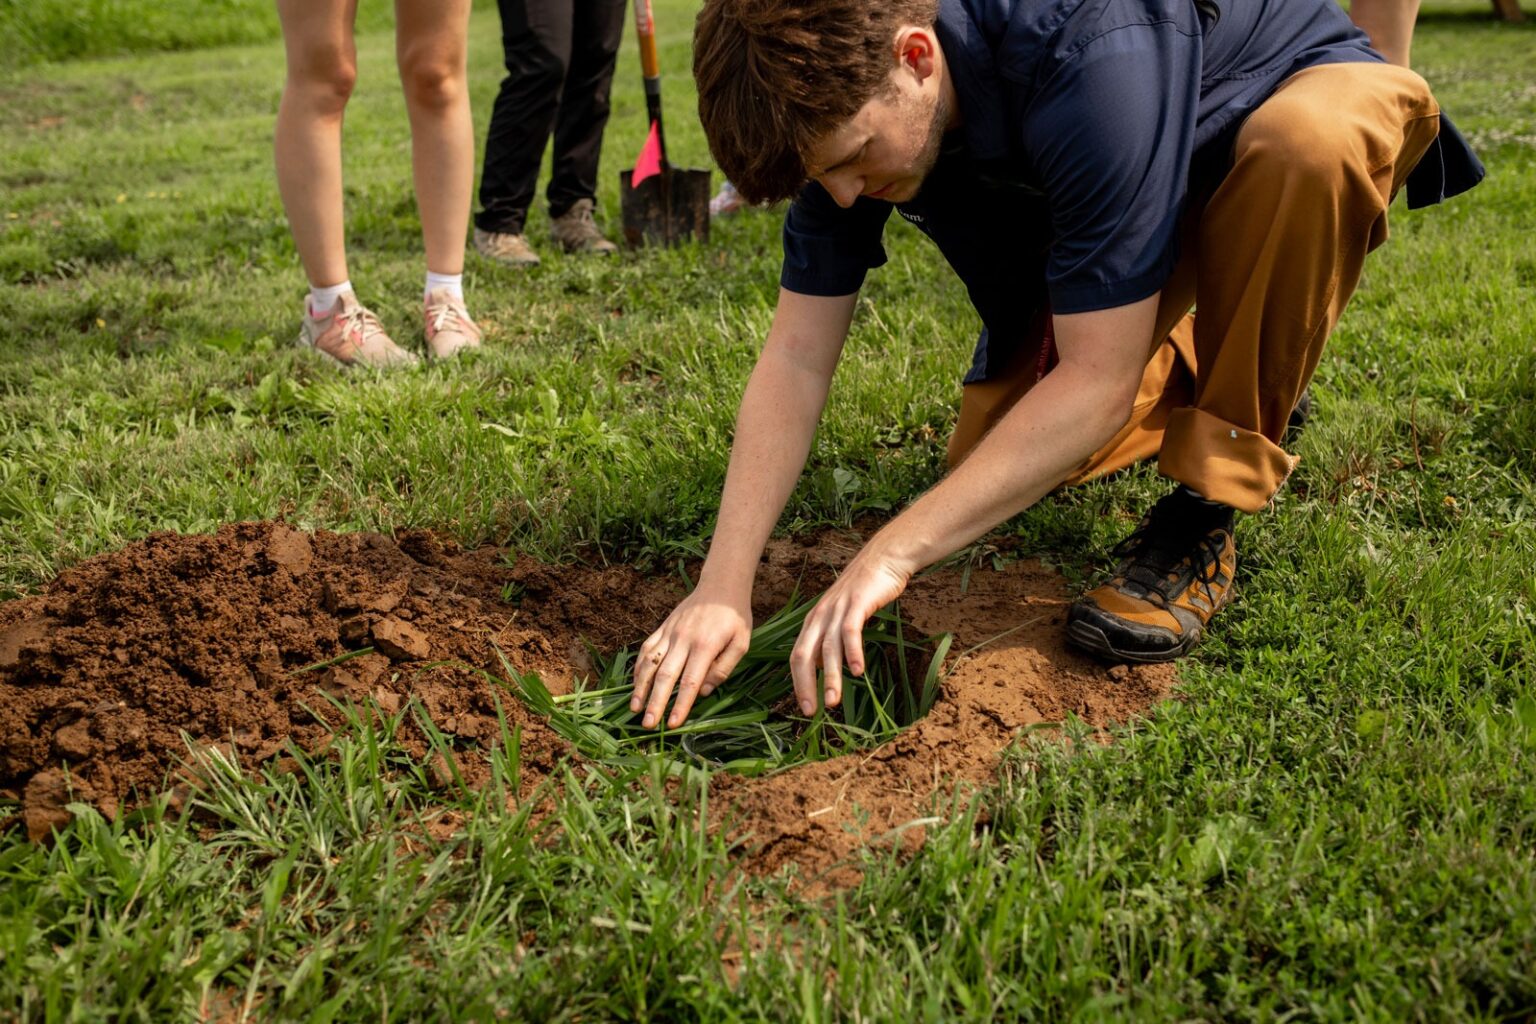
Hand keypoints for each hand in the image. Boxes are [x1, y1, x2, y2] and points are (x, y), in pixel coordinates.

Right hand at [630, 589, 752, 728]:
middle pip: (665, 676)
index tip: (673, 724)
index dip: (681, 704)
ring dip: (640, 687)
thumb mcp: (741, 643)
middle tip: (647, 724)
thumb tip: (704, 692)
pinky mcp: (663, 627)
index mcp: (705, 646)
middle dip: (655, 702)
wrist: (720, 586)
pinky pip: (646, 649)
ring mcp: (670, 632)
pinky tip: (635, 683)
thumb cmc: (734, 617)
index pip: (690, 682)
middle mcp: (683, 640)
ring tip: (634, 708)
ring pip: (650, 662)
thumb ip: (723, 668)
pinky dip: (638, 667)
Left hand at [790, 550, 911, 714]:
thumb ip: (831, 639)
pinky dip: (852, 652)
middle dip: (805, 685)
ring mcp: (838, 609)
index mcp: (814, 621)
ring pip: (828, 648)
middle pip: (804, 654)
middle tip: (810, 711)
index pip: (798, 656)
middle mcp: (820, 616)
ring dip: (830, 677)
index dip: (799, 683)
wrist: (884, 558)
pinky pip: (851, 631)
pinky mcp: (857, 603)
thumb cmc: (864, 591)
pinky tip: (857, 671)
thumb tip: (823, 667)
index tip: (806, 708)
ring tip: (833, 701)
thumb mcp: (842, 616)